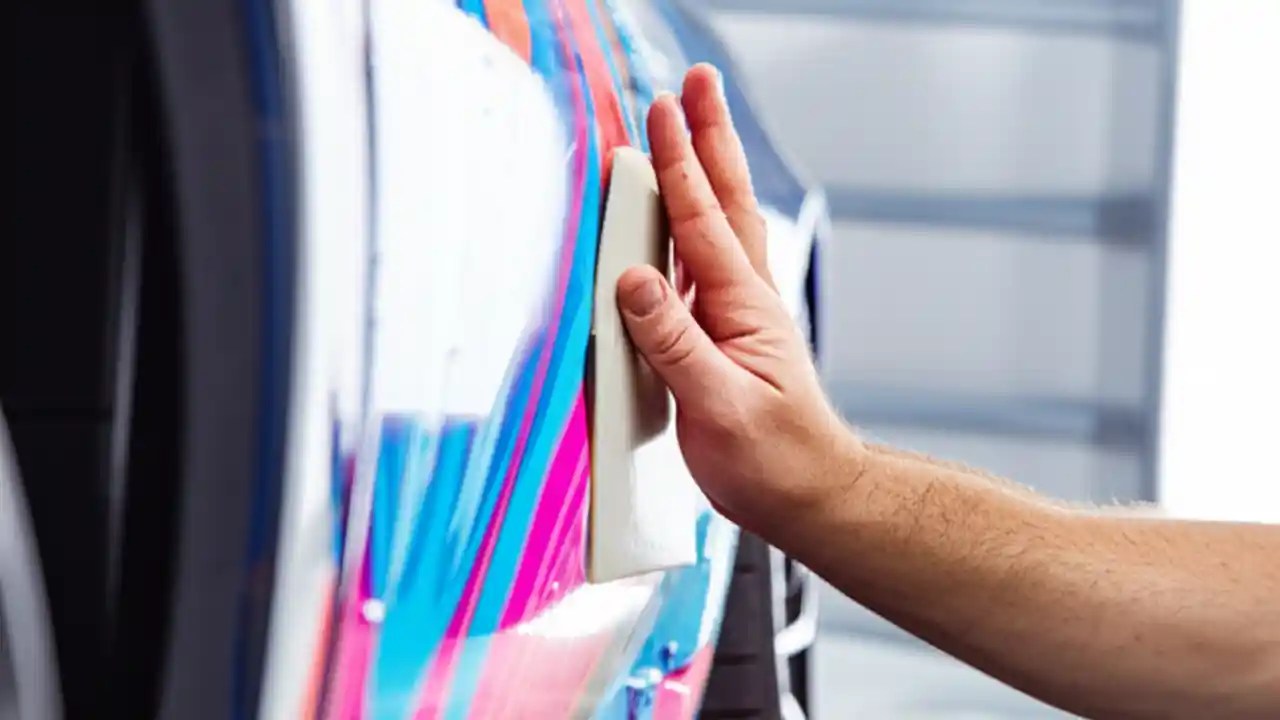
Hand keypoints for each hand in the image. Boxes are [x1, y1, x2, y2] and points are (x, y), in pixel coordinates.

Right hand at [616, 65, 856, 532]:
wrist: (810, 493)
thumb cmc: (771, 459)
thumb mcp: (720, 407)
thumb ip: (675, 344)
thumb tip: (633, 281)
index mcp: (742, 308)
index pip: (704, 222)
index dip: (681, 165)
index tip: (662, 112)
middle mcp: (743, 299)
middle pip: (723, 202)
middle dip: (706, 138)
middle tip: (696, 83)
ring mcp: (738, 314)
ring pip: (716, 225)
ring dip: (702, 171)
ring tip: (687, 126)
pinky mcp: (726, 334)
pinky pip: (702, 263)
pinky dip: (689, 222)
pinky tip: (679, 215)